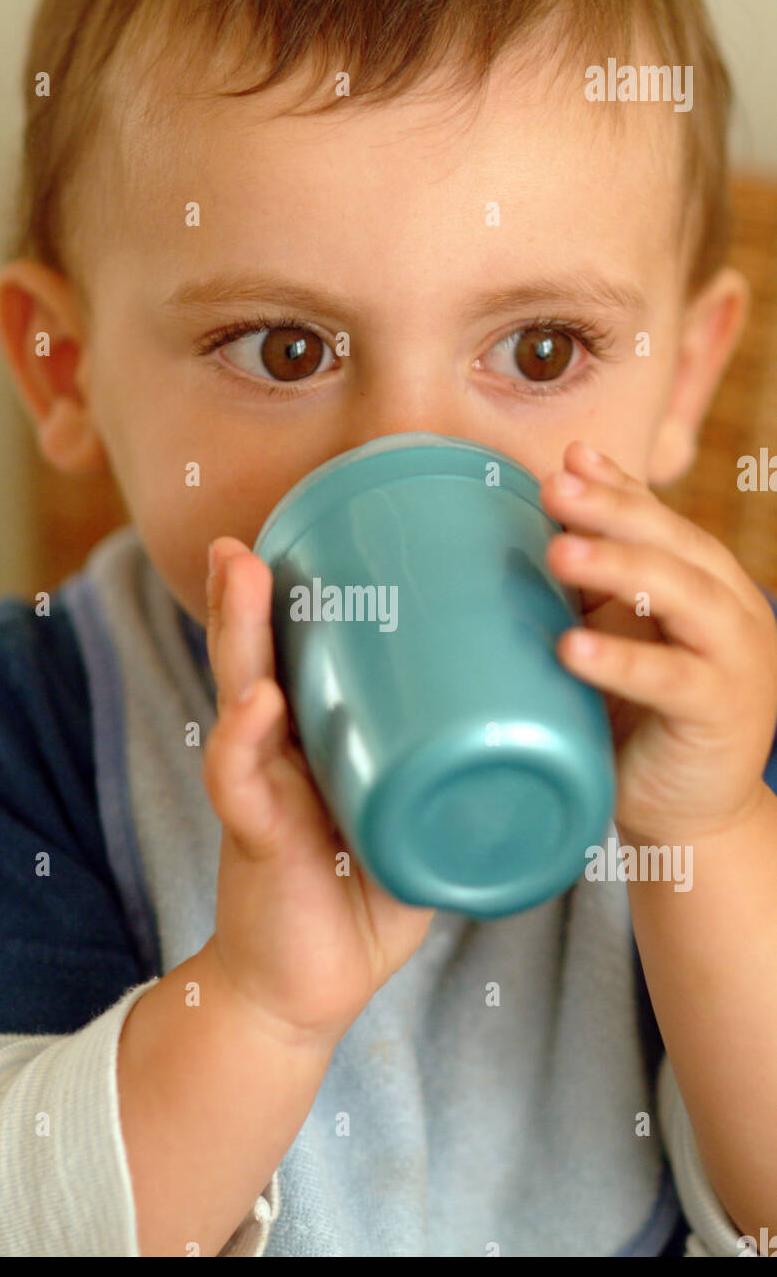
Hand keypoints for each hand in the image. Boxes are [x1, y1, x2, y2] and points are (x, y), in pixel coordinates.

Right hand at [201, 537, 433, 1047]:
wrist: (306, 993)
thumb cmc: (360, 903)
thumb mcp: (413, 824)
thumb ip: (455, 779)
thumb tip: (541, 732)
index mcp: (305, 745)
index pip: (292, 658)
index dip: (293, 600)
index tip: (312, 537)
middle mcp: (272, 757)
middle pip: (256, 659)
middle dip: (251, 597)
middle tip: (253, 540)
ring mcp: (258, 795)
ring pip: (238, 700)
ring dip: (240, 639)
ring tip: (249, 580)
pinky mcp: (255, 843)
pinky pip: (241, 784)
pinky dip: (246, 741)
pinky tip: (258, 703)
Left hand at [540, 441, 776, 843]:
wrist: (687, 816)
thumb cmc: (641, 721)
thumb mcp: (617, 642)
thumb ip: (594, 592)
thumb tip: (539, 528)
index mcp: (709, 586)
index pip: (665, 524)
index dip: (620, 489)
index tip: (568, 460)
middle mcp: (734, 613)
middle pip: (677, 546)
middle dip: (615, 511)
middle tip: (554, 488)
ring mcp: (737, 661)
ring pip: (685, 596)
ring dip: (622, 567)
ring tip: (560, 551)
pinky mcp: (722, 714)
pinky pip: (672, 679)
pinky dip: (622, 660)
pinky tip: (572, 648)